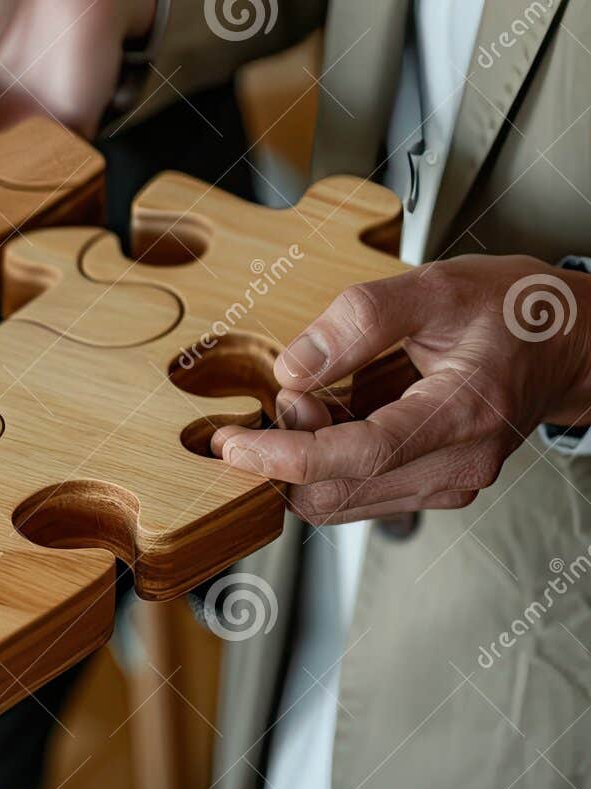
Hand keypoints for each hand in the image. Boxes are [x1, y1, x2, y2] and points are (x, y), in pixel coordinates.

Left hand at [210, 255, 590, 524]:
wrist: (570, 344)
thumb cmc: (514, 311)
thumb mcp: (438, 286)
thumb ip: (361, 320)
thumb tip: (293, 367)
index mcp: (462, 415)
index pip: (356, 458)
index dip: (282, 455)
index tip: (232, 443)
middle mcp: (456, 467)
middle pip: (333, 495)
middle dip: (286, 452)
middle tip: (296, 392)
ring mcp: (447, 485)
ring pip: (338, 501)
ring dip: (303, 459)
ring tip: (322, 398)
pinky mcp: (433, 489)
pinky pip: (355, 493)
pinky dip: (325, 463)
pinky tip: (338, 416)